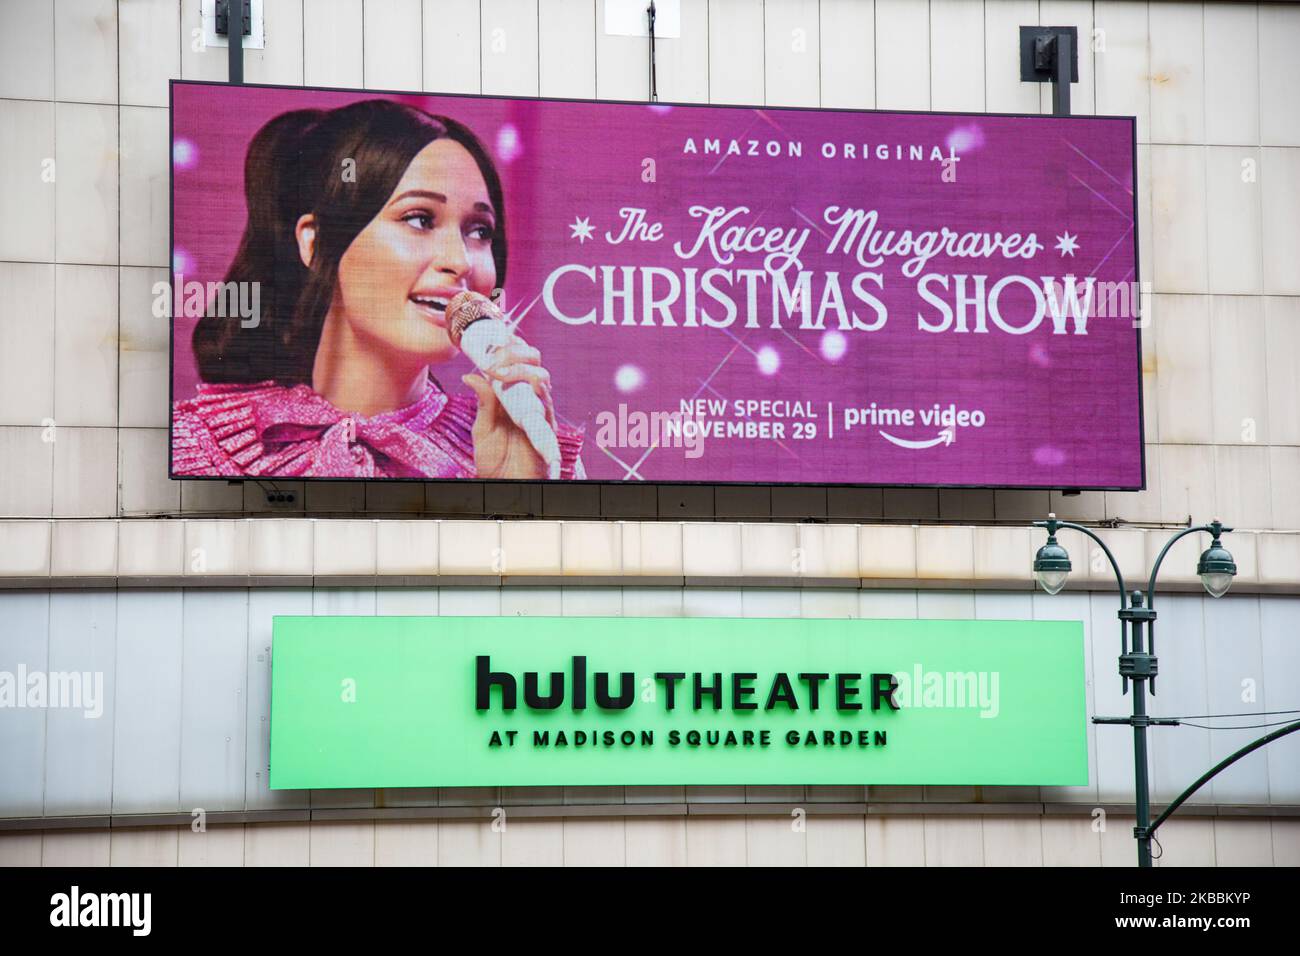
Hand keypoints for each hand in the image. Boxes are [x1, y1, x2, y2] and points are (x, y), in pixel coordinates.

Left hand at [461, 334, 557, 479]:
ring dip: (519, 366)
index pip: (516, 360)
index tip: (491, 337)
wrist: (506, 487)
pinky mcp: (545, 425)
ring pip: (540, 375)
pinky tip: (515, 386)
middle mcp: (528, 398)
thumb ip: (482, 401)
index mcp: (512, 395)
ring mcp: (538, 410)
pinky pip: (544, 400)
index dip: (507, 344)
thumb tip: (471, 374)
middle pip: (533, 360)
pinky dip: (531, 388)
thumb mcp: (482, 428)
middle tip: (494, 354)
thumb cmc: (495, 461)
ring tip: (498, 371)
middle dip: (515, 349)